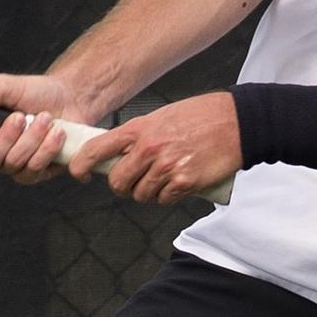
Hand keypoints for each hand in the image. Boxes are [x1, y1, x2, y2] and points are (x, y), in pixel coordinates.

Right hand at [0, 74, 93, 183]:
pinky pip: (35, 170)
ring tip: (46, 118)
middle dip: (7, 137)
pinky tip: (57, 133)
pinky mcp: (37, 172)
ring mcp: (15, 166)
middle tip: (21, 117)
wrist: (72, 98)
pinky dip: (48, 148)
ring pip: (14, 164)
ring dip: (32, 138)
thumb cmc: (36, 92)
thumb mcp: (6, 87)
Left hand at [69, 92, 241, 204]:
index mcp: (139, 129)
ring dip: (149, 192)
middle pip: (117, 182)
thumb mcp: (160, 117)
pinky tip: (180, 180)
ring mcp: (166, 167)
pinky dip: (169, 195)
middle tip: (134, 181)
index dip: (80, 165)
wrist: (236, 122)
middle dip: (124, 186)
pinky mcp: (184, 182)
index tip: (79, 172)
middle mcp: (148, 148)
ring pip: (141, 195)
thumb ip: (138, 137)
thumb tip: (118, 156)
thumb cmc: (200, 117)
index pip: (95, 149)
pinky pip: (164, 200)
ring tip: (164, 176)